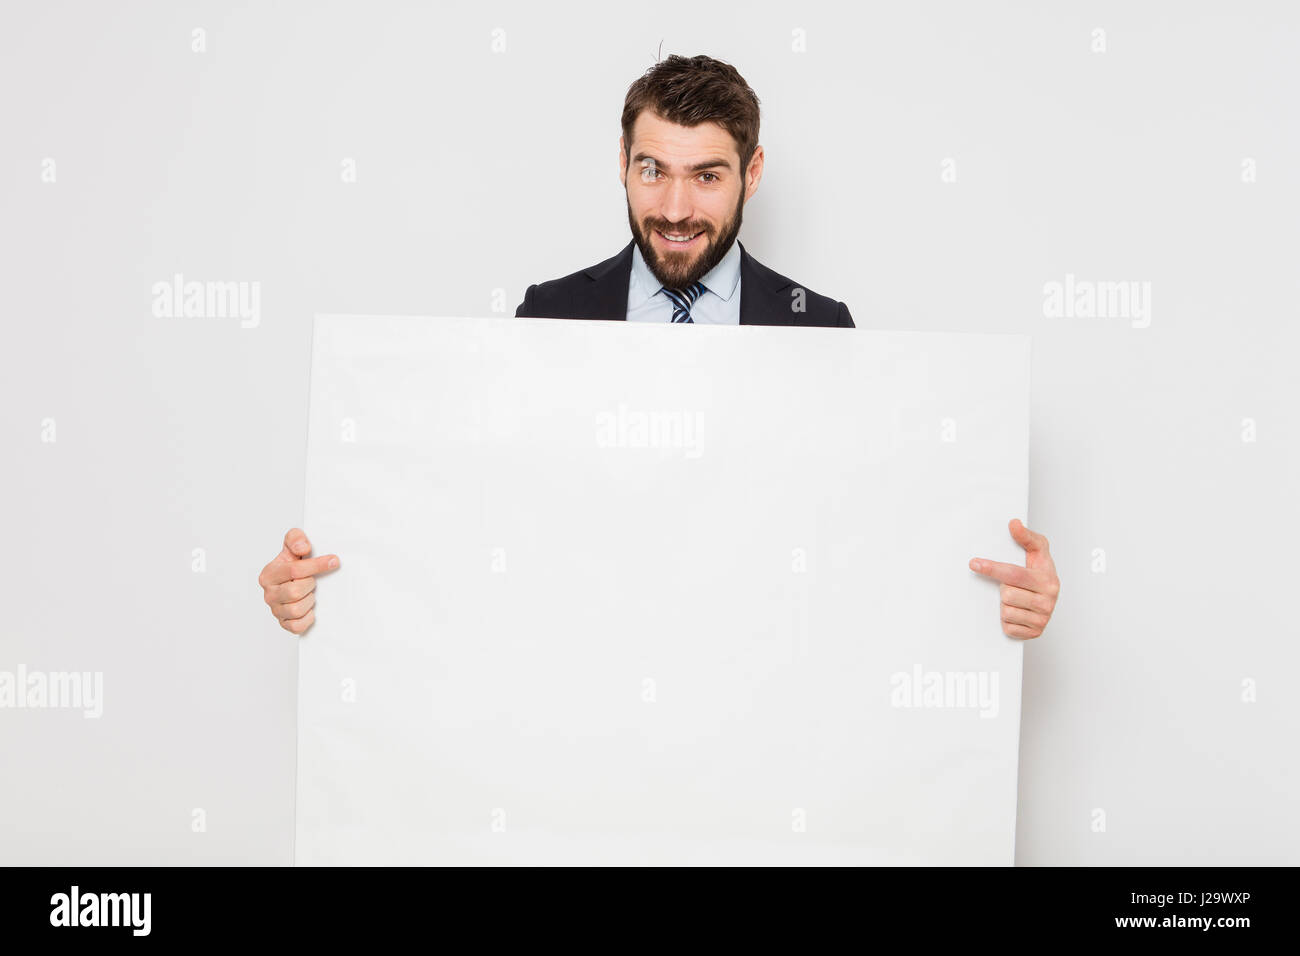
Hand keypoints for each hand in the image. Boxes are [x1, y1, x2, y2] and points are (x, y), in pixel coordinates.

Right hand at [257, 527, 340, 634]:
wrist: (292, 581)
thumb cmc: (293, 565)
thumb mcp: (292, 546)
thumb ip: (295, 538)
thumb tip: (304, 547)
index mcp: (269, 574)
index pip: (294, 570)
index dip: (317, 565)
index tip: (333, 561)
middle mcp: (269, 593)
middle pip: (295, 591)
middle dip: (310, 585)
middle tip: (312, 581)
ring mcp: (275, 610)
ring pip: (297, 609)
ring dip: (309, 601)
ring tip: (310, 593)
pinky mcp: (284, 623)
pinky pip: (297, 626)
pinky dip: (307, 618)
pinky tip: (310, 608)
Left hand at [969, 519, 1058, 639]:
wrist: (1049, 601)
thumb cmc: (1039, 574)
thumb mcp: (1038, 552)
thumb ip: (1026, 537)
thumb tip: (1014, 523)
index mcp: (1048, 579)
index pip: (1014, 574)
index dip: (992, 568)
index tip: (974, 563)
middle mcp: (1048, 599)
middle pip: (1006, 594)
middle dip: (1003, 589)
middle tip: (1011, 586)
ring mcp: (1043, 618)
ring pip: (1006, 611)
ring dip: (1005, 605)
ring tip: (1016, 599)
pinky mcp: (1035, 633)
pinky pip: (1008, 627)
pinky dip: (1008, 621)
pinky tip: (1017, 613)